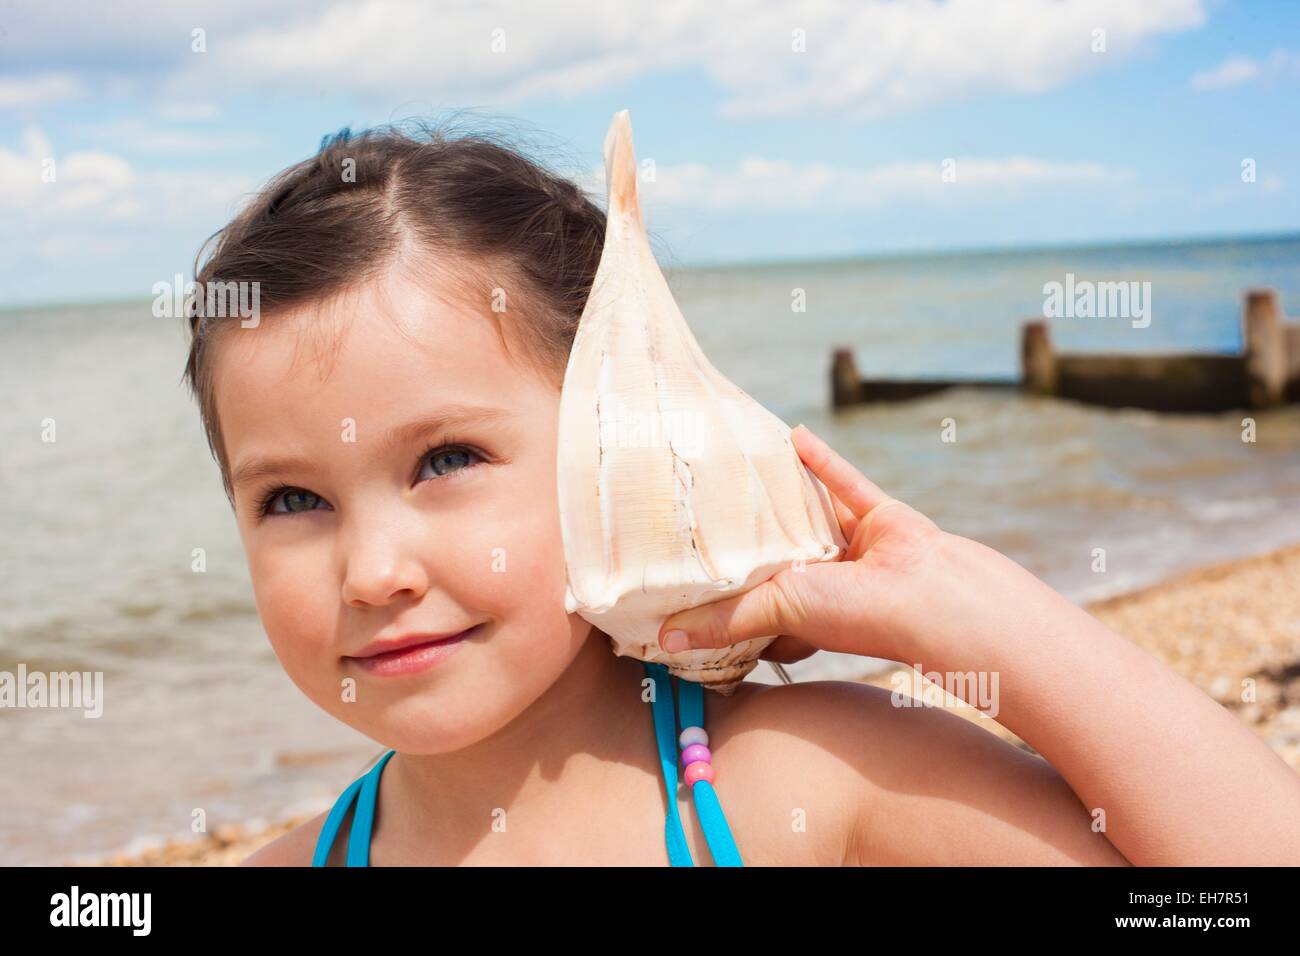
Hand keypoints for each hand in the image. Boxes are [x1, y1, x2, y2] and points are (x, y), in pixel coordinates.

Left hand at [657, 423, 944, 665]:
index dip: (726, 593)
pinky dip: (822, 460)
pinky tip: (794, 436)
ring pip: (811, 514)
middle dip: (751, 539)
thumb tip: (664, 640)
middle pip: (780, 554)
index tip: (686, 575)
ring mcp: (856, 549)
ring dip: (784, 493)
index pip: (756, 604)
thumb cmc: (856, 616)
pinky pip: (845, 482)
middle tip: (704, 510)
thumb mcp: (776, 612)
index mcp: (800, 614)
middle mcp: (826, 582)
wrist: (935, 595)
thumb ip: (724, 619)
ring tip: (743, 468)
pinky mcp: (881, 517)